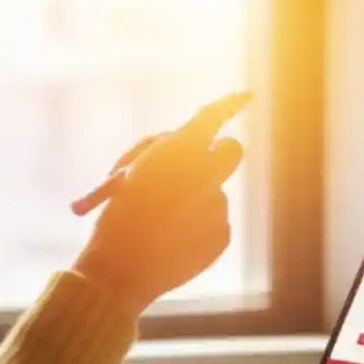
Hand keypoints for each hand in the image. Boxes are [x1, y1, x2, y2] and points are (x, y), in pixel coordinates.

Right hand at [72, 92, 250, 314]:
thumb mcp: (130, 177)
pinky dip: (199, 230)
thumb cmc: (117, 219)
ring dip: (196, 203)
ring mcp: (215, 204)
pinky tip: (174, 243)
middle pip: (230, 149)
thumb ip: (165, 158)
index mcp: (173, 151)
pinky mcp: (222, 233)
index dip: (228, 104)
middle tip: (201, 164)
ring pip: (215, 193)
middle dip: (221, 152)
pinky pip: (215, 223)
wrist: (121, 268)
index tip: (246, 95)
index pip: (210, 117)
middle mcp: (202, 173)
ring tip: (163, 225)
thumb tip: (189, 152)